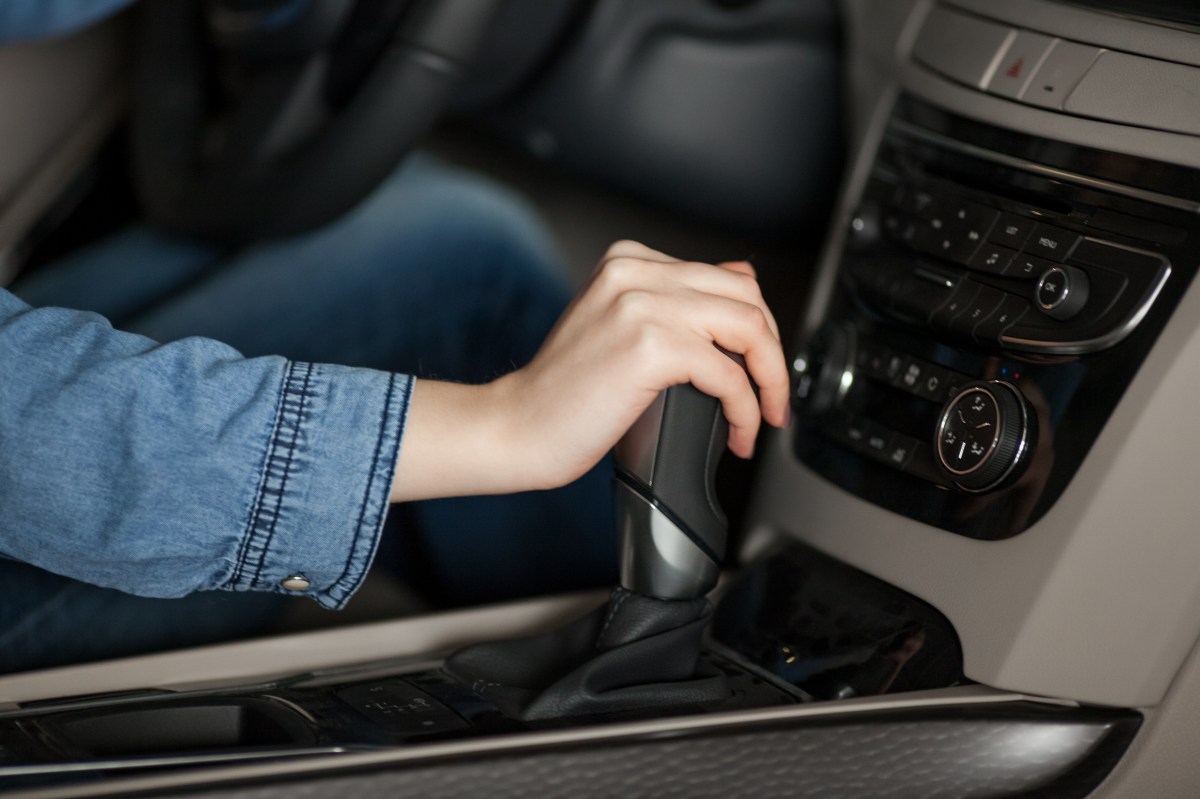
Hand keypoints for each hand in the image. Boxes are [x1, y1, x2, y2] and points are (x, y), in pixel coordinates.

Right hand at [391, 240, 790, 501]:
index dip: (759, 329)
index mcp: (630, 261)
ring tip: (763, 417)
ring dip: (770, 381)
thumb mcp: (622, 326)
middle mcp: (636, 271)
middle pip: (747, 297)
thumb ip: (676, 300)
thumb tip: (741, 276)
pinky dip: (746, 409)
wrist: (518, 427)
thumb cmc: (565, 393)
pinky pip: (729, 374)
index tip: (762, 370)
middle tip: (773, 397)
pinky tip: (737, 432)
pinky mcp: (649, 345)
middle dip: (774, 353)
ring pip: (749, 329)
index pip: (728, 278)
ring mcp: (642, 304)